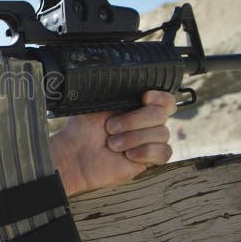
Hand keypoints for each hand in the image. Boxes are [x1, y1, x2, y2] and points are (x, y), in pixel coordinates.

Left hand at [50, 91, 175, 194]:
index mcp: (137, 105)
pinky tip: (129, 155)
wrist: (76, 156)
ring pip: (162, 134)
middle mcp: (146, 122)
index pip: (164, 99)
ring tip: (112, 144)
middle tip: (110, 127)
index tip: (145, 98)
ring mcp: (149, 140)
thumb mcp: (97, 104)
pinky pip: (164, 152)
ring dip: (135, 138)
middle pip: (162, 115)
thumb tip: (130, 82)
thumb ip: (118, 93)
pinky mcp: (149, 159)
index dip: (160, 98)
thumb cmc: (84, 128)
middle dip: (135, 120)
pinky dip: (147, 152)